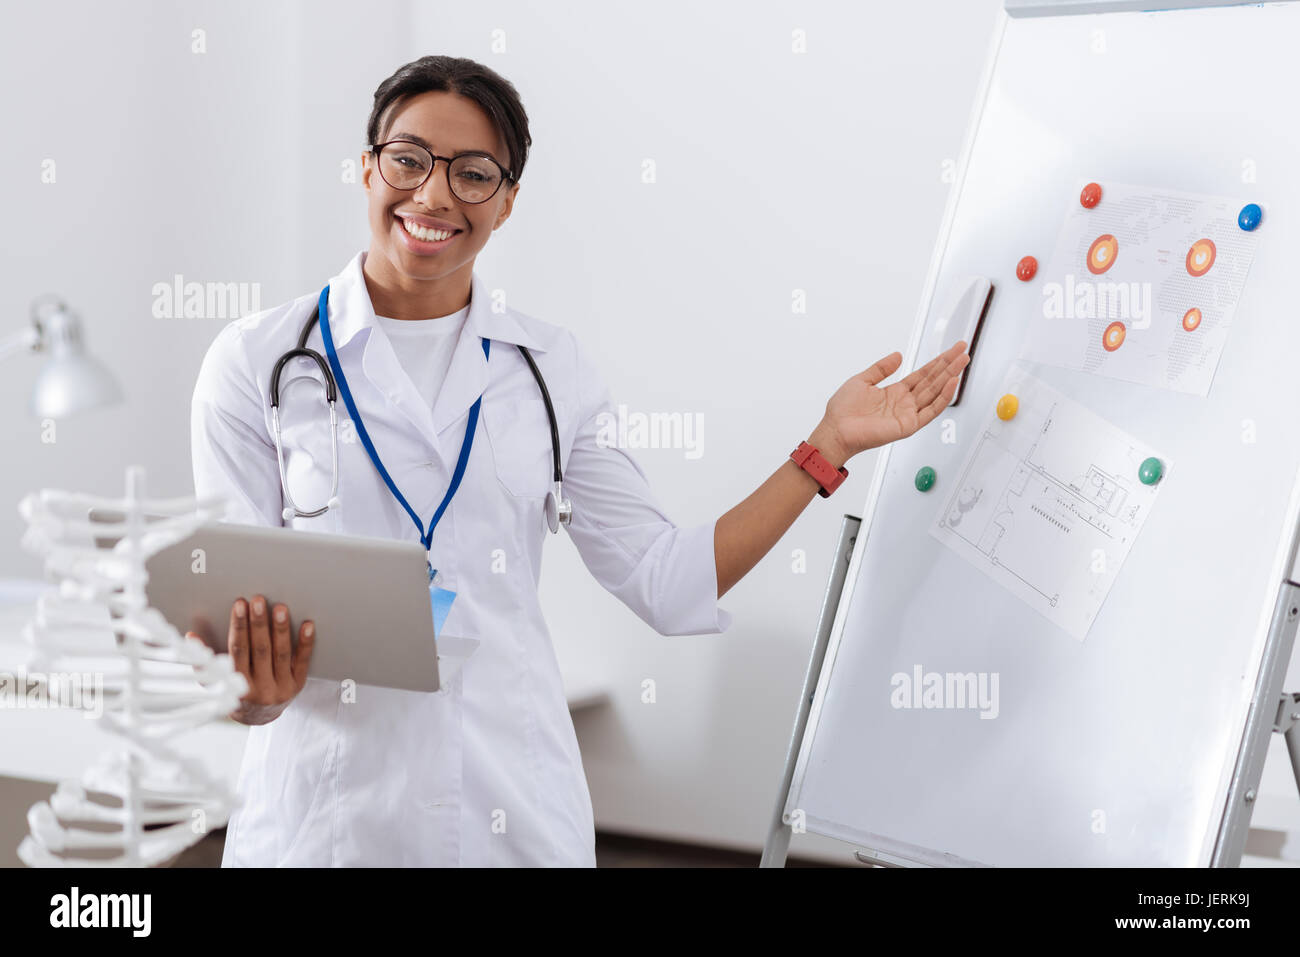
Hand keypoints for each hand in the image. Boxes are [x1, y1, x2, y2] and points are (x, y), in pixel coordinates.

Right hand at [187, 594, 314, 725]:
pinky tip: (308, 625)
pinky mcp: (298, 685)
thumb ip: (204, 661)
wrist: (259, 716)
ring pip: (281, 654)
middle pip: (260, 650)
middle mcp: (260, 687)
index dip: (239, 626)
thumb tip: (191, 636)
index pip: (238, 650)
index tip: (239, 605)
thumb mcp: (214, 683)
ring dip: (281, 629)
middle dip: (259, 623)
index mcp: (237, 684)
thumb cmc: (233, 692)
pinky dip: (305, 643)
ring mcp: (281, 687)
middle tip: (258, 600)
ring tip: (280, 608)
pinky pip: (302, 662)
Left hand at [812, 341, 969, 464]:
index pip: (923, 374)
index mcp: (895, 392)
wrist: (836, 430)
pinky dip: (943, 397)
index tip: (950, 350)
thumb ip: (882, 368)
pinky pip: (931, 410)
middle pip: (933, 381)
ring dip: (950, 377)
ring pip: (935, 392)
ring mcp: (908, 414)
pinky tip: (952, 383)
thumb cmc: (843, 411)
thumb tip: (897, 356)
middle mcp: (905, 403)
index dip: (937, 362)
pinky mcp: (909, 425)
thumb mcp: (862, 380)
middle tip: (963, 351)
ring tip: (962, 362)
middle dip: (949, 365)